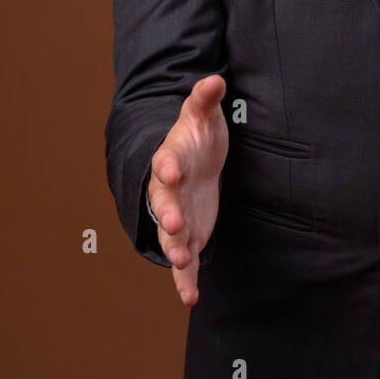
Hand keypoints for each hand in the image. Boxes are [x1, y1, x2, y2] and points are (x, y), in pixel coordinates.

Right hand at [147, 74, 228, 307]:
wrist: (192, 164)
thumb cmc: (197, 137)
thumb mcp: (202, 116)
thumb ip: (205, 100)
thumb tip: (215, 80)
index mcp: (170, 159)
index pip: (166, 161)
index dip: (168, 166)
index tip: (171, 170)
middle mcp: (168, 192)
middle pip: (164, 204)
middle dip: (168, 215)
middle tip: (175, 225)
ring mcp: (176, 216)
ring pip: (170, 236)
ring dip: (174, 250)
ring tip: (181, 264)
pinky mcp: (189, 237)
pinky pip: (186, 262)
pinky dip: (186, 279)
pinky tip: (189, 298)